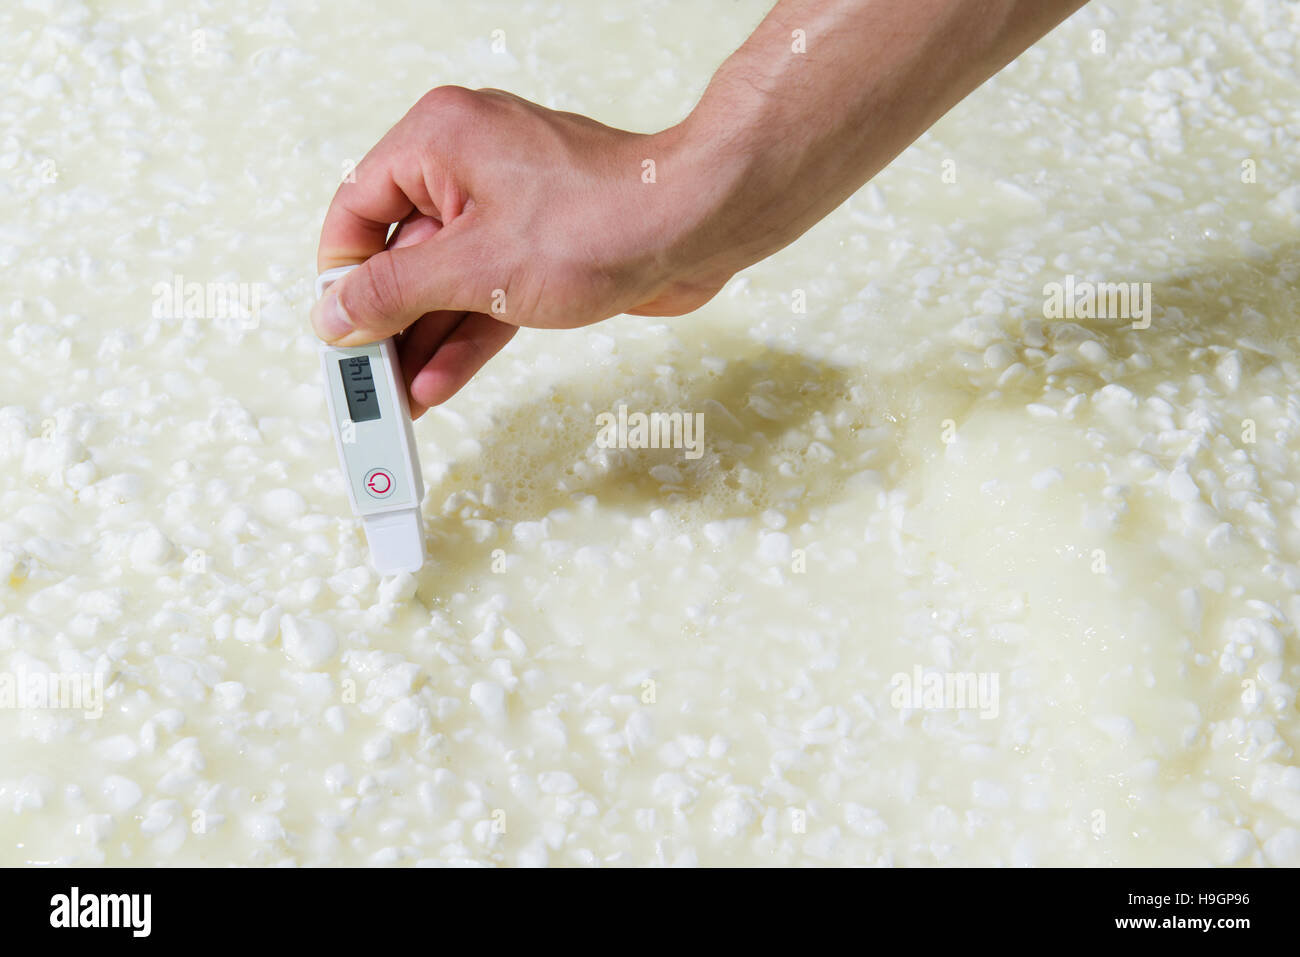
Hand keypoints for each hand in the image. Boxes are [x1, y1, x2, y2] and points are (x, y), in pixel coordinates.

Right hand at [312, 86, 731, 416]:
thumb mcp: (475, 267)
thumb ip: (395, 293)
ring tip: (397, 403)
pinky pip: (486, 293)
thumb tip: (334, 313)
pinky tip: (438, 383)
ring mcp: (507, 208)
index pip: (357, 208)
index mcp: (438, 140)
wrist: (699, 226)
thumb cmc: (599, 221)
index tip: (335, 331)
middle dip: (386, 323)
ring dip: (424, 342)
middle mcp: (467, 165)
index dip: (341, 275)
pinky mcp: (539, 246)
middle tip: (366, 384)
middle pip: (401, 253)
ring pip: (446, 282)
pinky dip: (466, 334)